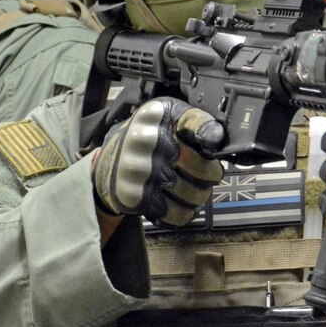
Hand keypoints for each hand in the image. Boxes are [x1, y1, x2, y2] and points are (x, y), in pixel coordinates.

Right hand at [92, 97, 224, 226]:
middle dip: (210, 175)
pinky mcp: (134, 195)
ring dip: (198, 195)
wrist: (106, 164)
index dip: (210, 135)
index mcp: (154, 114)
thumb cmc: (146, 141)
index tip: (213, 144)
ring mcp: (138, 169)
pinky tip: (175, 200)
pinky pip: (177, 213)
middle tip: (205, 175)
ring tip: (189, 188)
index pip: (194, 122)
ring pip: (192, 193)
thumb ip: (195, 123)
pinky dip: (183, 211)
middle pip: (201, 166)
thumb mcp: (166, 120)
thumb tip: (219, 139)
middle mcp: (144, 139)